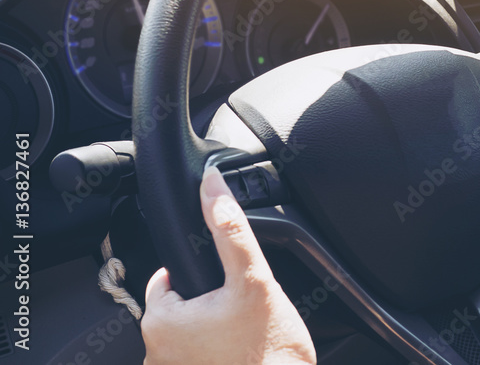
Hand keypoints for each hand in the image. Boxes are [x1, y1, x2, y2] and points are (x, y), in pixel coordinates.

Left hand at [141, 167, 316, 364]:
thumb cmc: (271, 349)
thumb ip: (230, 229)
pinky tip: (240, 354)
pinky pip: (198, 358)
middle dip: (208, 304)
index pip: (165, 279)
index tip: (226, 286)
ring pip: (190, 337)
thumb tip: (211, 185)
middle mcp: (155, 355)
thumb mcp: (254, 278)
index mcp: (160, 323)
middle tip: (242, 312)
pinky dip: (216, 355)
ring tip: (243, 336)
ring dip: (212, 333)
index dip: (201, 275)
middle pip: (179, 309)